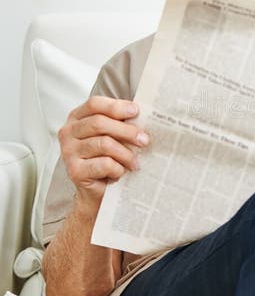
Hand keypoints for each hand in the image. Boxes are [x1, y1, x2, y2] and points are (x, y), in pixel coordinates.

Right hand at [58, 96, 149, 210]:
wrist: (97, 191)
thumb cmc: (106, 158)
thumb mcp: (112, 136)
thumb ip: (120, 122)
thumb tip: (143, 115)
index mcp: (76, 118)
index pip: (94, 104)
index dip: (116, 106)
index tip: (136, 111)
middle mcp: (68, 133)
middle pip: (99, 123)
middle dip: (126, 131)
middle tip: (144, 140)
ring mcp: (68, 152)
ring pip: (104, 144)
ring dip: (125, 154)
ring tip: (135, 162)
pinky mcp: (74, 171)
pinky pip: (104, 164)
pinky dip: (117, 168)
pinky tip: (120, 172)